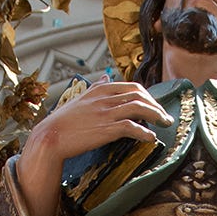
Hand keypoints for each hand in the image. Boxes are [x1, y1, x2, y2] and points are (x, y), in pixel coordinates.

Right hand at [24, 81, 169, 170]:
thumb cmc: (64, 121)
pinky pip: (132, 127)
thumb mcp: (81, 98)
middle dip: (156, 105)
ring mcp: (106, 113)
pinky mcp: (106, 129)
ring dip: (157, 116)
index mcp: (100, 89)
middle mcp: (105, 97)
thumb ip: (96, 87)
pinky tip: (152, 138)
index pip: (133, 87)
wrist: (51, 136)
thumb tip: (105, 77)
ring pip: (139, 108)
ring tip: (165, 124)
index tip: (155, 106)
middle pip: (140, 95)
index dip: (148, 97)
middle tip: (165, 116)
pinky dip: (145, 132)